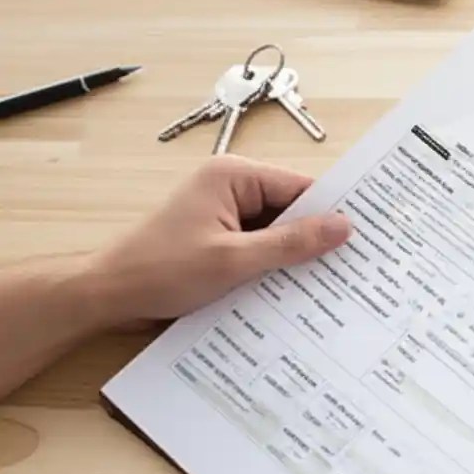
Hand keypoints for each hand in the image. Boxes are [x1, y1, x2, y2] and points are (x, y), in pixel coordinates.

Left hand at [85, 155, 350, 326]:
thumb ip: (291, 243)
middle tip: (355, 264)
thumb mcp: (233, 260)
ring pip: (276, 231)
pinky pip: (259, 246)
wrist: (105, 297)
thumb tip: (343, 227)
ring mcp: (223, 213)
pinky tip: (294, 288)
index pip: (299, 188)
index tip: (367, 236)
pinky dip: (273, 266)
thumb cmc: (160, 272)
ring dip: (294, 256)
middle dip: (315, 237)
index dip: (331, 212)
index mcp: (233, 176)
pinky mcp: (218, 237)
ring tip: (331, 280)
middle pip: (290, 209)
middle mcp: (230, 186)